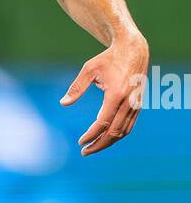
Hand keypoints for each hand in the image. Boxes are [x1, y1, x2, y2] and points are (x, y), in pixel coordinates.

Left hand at [59, 34, 148, 155]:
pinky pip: (129, 125)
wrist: (133, 50)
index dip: (91, 135)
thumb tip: (63, 104)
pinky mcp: (139, 104)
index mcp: (116, 94)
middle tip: (84, 152)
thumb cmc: (108, 59)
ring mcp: (136, 104)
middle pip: (114, 132)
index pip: (103, 123)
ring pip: (123, 131)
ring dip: (108, 143)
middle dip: (99, 145)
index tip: (80, 142)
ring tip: (93, 148)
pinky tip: (105, 138)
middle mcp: (129, 102)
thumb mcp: (89, 70)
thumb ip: (76, 88)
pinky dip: (118, 135)